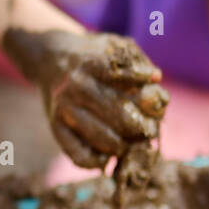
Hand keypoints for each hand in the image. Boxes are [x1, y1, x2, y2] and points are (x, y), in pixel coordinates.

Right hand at [2, 27, 167, 169]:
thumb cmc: (95, 55)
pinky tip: (108, 156)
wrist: (51, 58)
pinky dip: (99, 161)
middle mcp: (77, 87)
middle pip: (122, 116)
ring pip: (104, 140)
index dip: (146, 88)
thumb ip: (138, 63)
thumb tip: (156, 81)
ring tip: (131, 141)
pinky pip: (80, 155)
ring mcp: (65, 110)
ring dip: (125, 146)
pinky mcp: (56, 128)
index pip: (124, 78)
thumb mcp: (116, 47)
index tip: (157, 89)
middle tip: (148, 128)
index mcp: (93, 64)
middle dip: (144, 126)